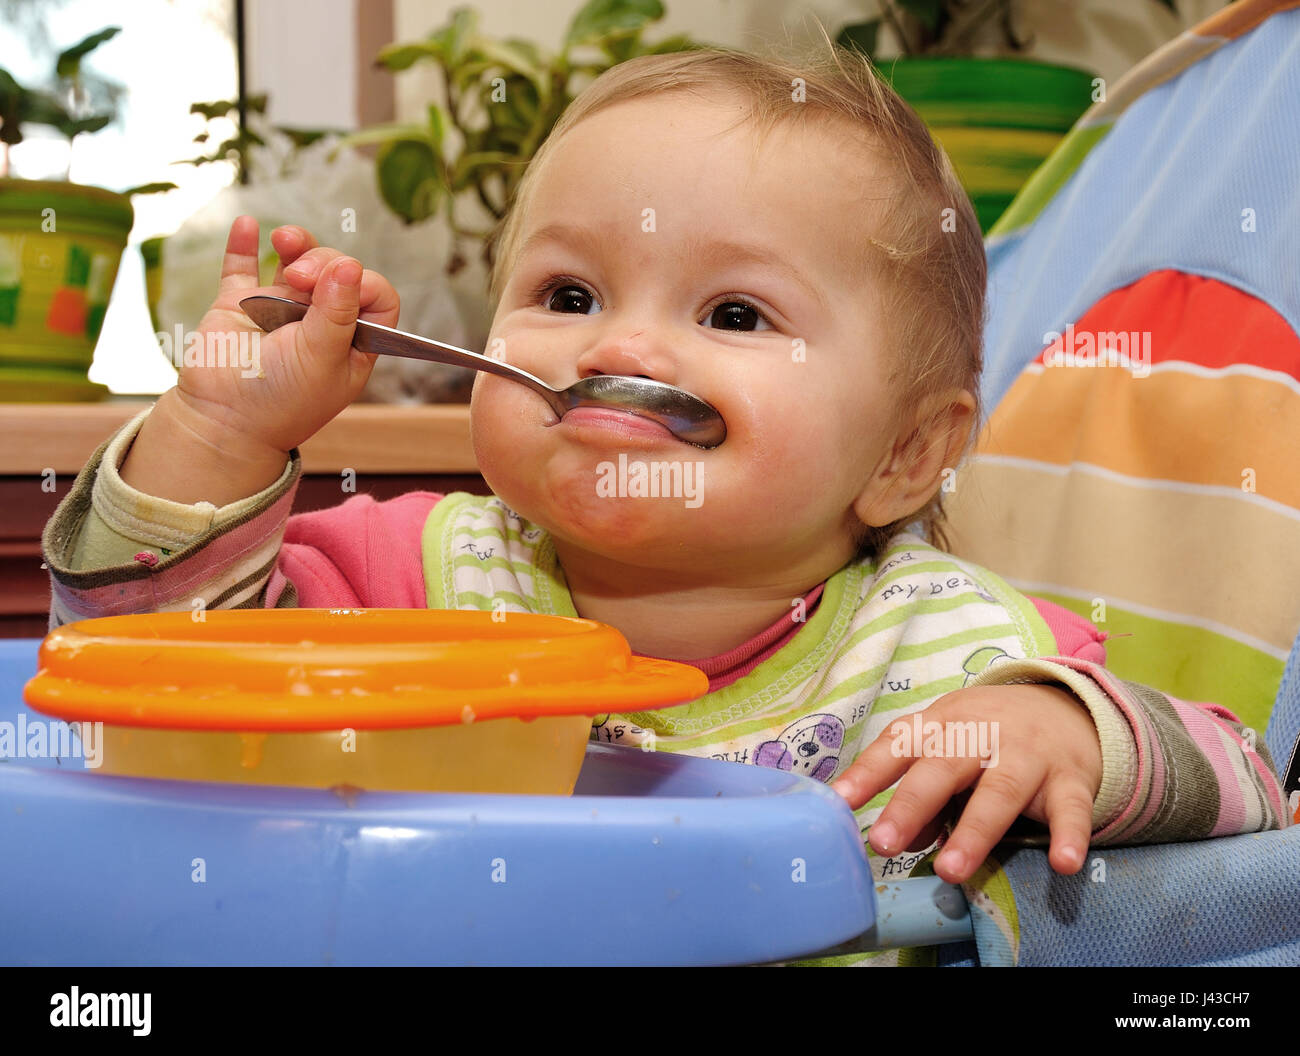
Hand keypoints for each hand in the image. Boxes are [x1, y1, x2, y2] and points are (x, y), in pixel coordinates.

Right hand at [172, 216, 400, 457]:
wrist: (223, 421)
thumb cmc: (282, 402)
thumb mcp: (321, 360)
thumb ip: (337, 313)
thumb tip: (350, 264)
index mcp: (352, 341)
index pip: (375, 297)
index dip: (364, 281)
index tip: (342, 280)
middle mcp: (320, 321)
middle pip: (335, 271)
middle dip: (322, 262)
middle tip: (300, 278)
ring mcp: (279, 309)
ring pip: (296, 261)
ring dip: (296, 243)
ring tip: (285, 240)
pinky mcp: (240, 303)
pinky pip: (243, 266)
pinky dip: (244, 244)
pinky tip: (248, 224)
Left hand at [831, 683, 1102, 884]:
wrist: (1063, 709)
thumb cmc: (985, 739)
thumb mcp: (948, 752)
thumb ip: (921, 797)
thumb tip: (902, 840)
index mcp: (942, 724)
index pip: (899, 744)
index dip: (868, 773)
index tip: (838, 802)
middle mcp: (981, 735)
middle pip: (943, 767)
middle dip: (911, 805)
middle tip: (884, 844)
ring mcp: (1028, 755)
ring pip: (1000, 791)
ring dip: (974, 832)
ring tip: (950, 870)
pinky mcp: (1070, 779)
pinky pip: (1071, 808)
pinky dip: (1069, 835)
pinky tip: (1062, 863)